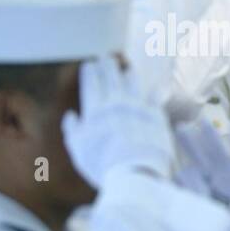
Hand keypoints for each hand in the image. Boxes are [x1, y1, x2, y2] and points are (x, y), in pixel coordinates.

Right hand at [61, 57, 175, 187]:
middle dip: (108, 65)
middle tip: (106, 58)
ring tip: (128, 67)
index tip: (89, 63)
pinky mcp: (157, 116)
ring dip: (129, 73)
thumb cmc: (102, 165)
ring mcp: (139, 108)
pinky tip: (157, 86)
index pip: (91, 83)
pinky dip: (156, 92)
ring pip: (134, 83)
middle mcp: (117, 104)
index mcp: (96, 110)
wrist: (135, 172)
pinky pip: (156, 99)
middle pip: (112, 78)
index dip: (90, 71)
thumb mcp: (78, 149)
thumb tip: (72, 115)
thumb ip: (73, 129)